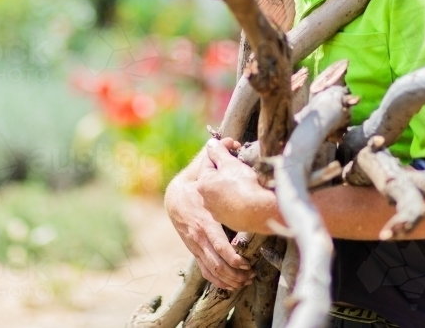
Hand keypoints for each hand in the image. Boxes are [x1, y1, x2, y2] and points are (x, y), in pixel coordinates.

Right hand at [165, 156, 254, 289]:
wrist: (173, 196)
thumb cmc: (195, 181)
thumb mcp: (203, 168)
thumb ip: (218, 157)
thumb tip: (231, 139)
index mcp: (204, 219)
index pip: (219, 245)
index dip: (233, 258)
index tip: (247, 263)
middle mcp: (199, 236)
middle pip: (217, 262)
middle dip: (234, 273)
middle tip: (251, 276)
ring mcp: (196, 245)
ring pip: (211, 269)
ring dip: (228, 279)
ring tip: (245, 282)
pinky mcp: (195, 250)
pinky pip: (205, 270)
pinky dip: (217, 281)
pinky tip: (231, 285)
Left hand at [197, 137, 280, 234]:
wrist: (260, 213)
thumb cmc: (243, 185)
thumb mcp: (230, 163)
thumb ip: (218, 151)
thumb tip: (211, 144)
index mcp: (203, 183)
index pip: (208, 158)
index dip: (221, 147)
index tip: (235, 143)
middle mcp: (205, 199)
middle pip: (214, 175)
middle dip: (226, 164)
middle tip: (240, 159)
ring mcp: (216, 212)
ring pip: (221, 189)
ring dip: (230, 180)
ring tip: (244, 175)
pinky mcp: (228, 220)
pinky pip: (230, 202)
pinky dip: (235, 195)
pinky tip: (246, 191)